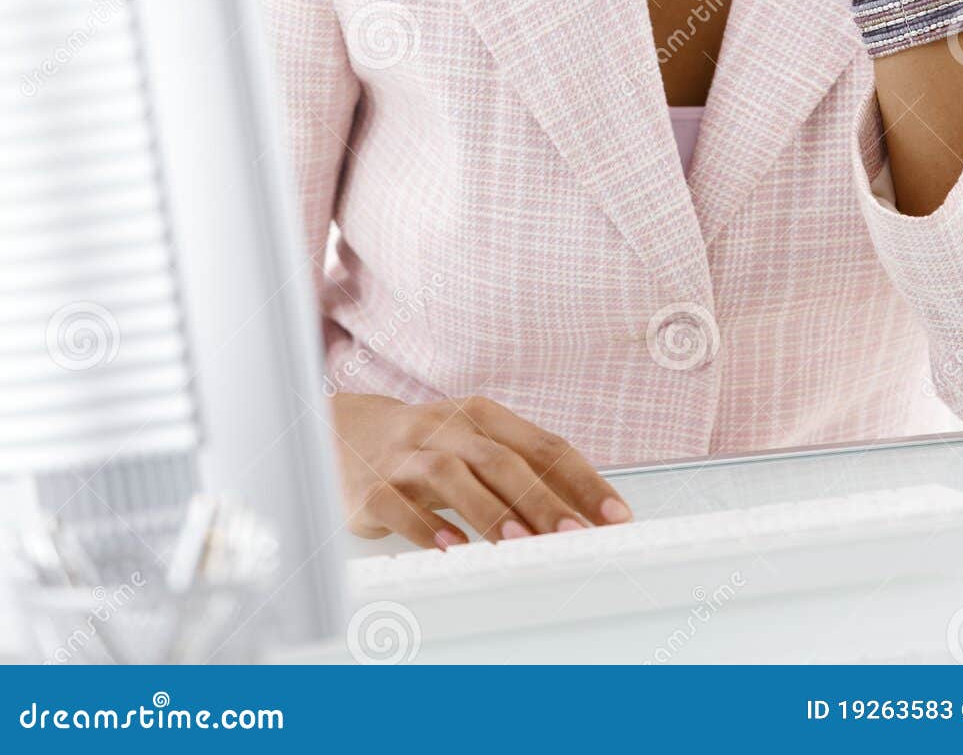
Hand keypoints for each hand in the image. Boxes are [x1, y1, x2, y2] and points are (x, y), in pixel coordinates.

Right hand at [331, 391, 632, 548]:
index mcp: (483, 417)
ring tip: (519, 542)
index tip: (615, 516)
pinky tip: (452, 549)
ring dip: (488, 510)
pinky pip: (399, 505)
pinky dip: (426, 527)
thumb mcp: (475, 447)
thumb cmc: (429, 446)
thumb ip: (522, 474)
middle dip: (541, 499)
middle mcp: (447, 429)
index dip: (583, 481)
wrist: (344, 434)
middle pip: (500, 460)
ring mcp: (407, 456)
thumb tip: (583, 516)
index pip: (544, 446)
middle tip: (574, 535)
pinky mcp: (372, 486)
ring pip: (451, 477)